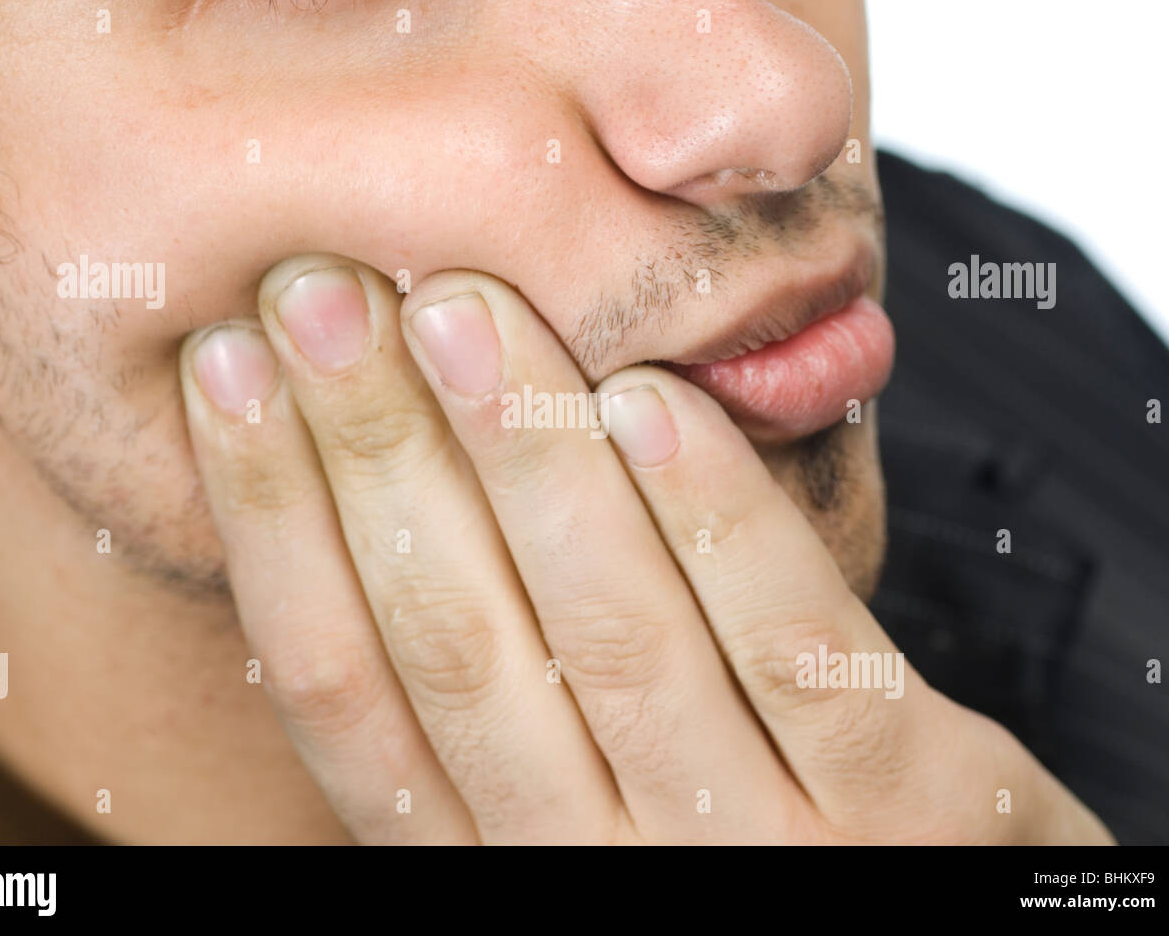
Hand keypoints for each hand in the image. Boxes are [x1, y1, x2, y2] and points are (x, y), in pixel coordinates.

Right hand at [179, 254, 1113, 843]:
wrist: (941, 928)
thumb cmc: (723, 831)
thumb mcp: (581, 791)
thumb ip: (501, 686)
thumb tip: (362, 493)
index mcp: (493, 858)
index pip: (346, 691)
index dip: (275, 524)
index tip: (227, 373)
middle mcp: (593, 871)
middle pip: (458, 643)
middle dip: (373, 455)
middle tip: (318, 296)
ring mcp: (750, 847)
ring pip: (613, 632)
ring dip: (524, 455)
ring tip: (460, 308)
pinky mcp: (901, 812)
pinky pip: (794, 647)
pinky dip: (715, 516)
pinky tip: (649, 397)